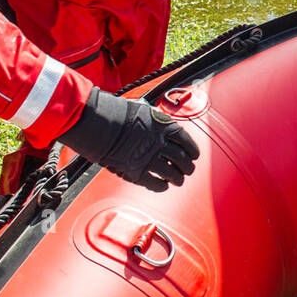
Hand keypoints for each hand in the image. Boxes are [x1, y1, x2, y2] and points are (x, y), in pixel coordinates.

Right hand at [59, 89, 199, 192]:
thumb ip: (157, 120)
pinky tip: (163, 186)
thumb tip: (162, 122)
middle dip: (188, 167)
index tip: (194, 156)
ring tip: (178, 181)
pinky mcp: (137, 171)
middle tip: (188, 170)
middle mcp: (161, 144)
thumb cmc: (120, 114)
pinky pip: (155, 183)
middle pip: (182, 160)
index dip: (193, 151)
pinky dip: (161, 186)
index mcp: (165, 127)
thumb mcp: (145, 110)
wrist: (101, 123)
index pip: (187, 142)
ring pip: (172, 174)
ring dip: (177, 179)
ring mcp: (149, 159)